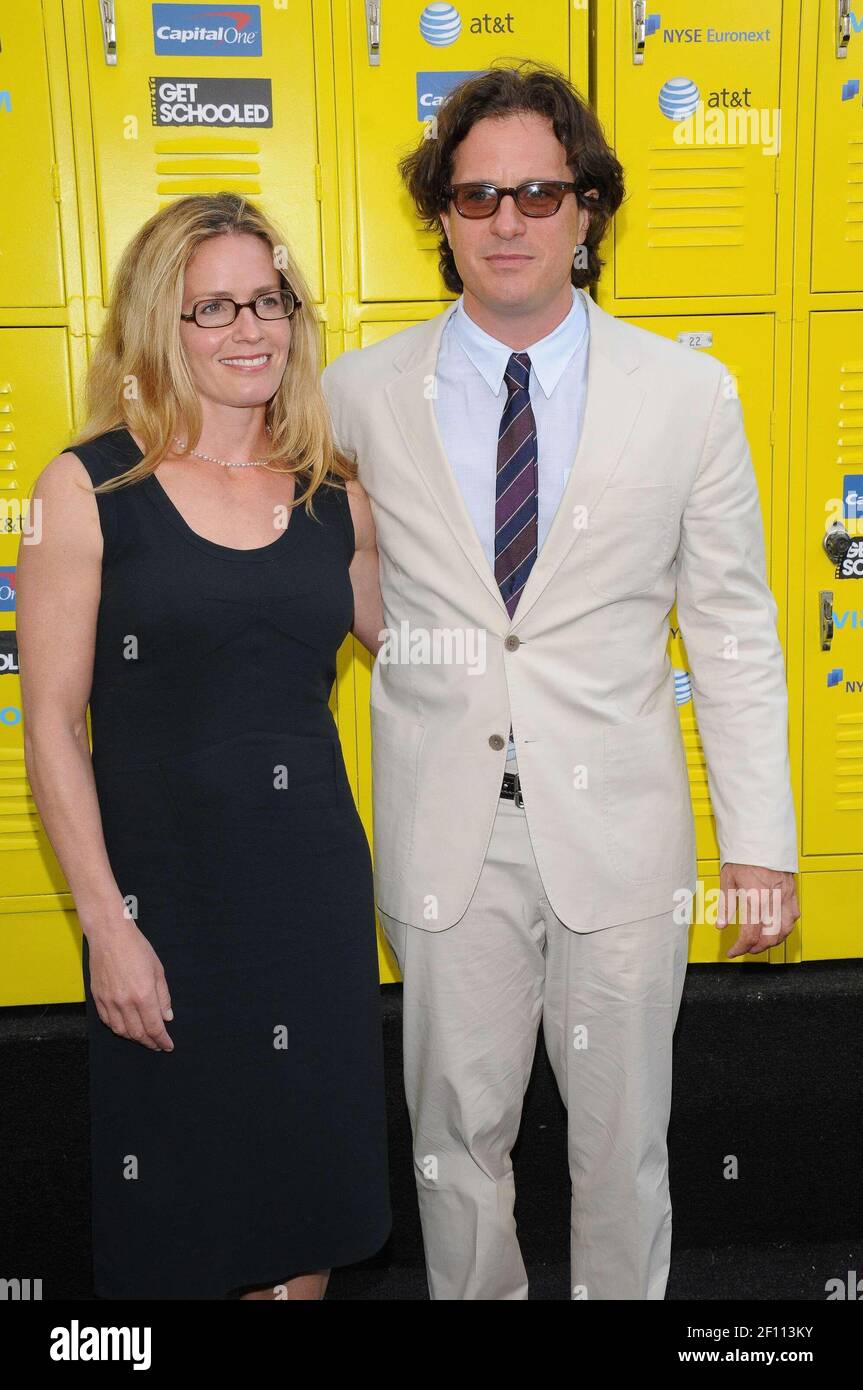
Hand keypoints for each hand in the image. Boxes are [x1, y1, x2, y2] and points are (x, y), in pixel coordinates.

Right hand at [85, 914, 174, 1050]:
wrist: (110, 934)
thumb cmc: (136, 947)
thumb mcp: (157, 970)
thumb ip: (163, 996)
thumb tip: (167, 1017)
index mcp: (143, 994)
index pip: (154, 1027)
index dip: (162, 1040)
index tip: (167, 1046)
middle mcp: (125, 1002)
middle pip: (138, 1033)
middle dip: (149, 1042)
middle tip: (157, 1045)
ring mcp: (109, 1001)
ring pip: (121, 1031)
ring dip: (133, 1038)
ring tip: (143, 1038)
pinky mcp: (97, 997)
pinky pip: (107, 1021)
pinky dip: (117, 1028)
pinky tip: (125, 1027)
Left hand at [717, 862, 799, 958]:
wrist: (760, 838)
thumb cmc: (743, 856)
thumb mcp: (728, 880)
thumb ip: (726, 906)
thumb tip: (721, 925)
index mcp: (755, 897)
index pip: (750, 934)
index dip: (741, 947)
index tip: (733, 951)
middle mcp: (773, 899)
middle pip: (770, 936)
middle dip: (757, 948)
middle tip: (746, 949)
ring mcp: (785, 895)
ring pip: (786, 930)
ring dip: (773, 941)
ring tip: (761, 943)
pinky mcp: (792, 891)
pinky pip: (794, 916)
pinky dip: (786, 928)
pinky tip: (776, 929)